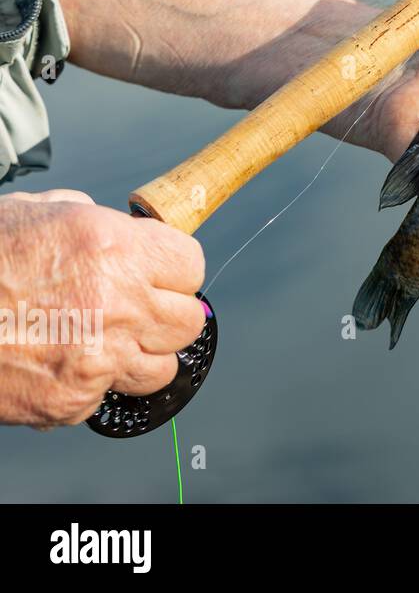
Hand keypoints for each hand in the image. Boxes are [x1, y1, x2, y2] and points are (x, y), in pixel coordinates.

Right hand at [0, 190, 205, 428]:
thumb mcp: (34, 212)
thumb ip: (89, 218)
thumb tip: (120, 228)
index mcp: (115, 249)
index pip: (191, 266)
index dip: (175, 269)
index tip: (162, 273)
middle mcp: (119, 303)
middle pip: (189, 320)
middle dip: (167, 313)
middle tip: (138, 309)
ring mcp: (99, 357)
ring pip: (161, 368)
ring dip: (141, 356)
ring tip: (105, 341)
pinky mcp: (72, 399)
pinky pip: (108, 396)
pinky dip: (92, 385)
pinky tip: (61, 363)